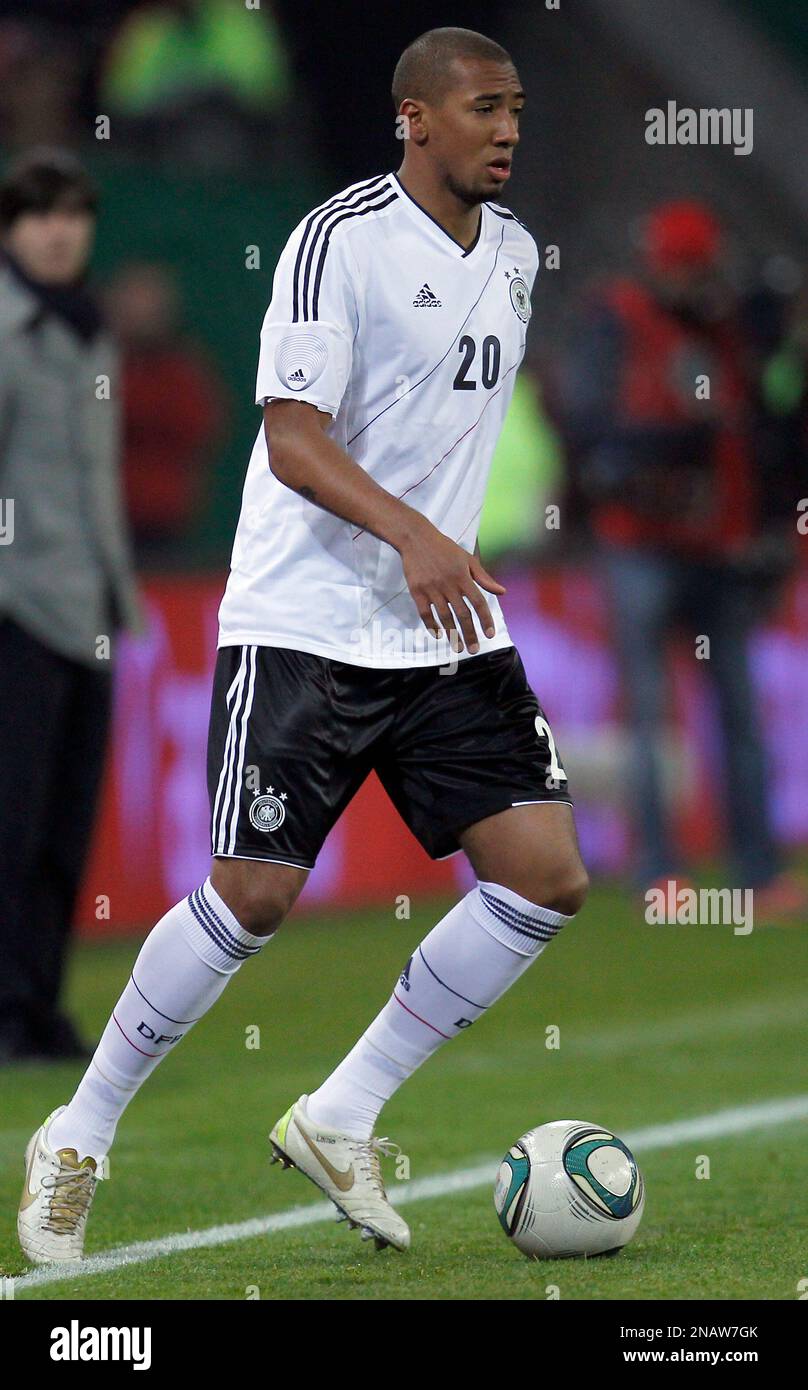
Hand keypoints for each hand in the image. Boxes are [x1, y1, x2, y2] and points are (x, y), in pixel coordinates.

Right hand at [399, 521, 505, 652]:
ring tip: (458, 648)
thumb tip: (502, 592)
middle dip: (470, 633)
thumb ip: (484, 578)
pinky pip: (425, 613)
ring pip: (444, 617)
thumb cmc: (445, 548)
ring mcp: (431, 588)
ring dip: (452, 634)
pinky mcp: (416, 591)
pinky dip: (432, 625)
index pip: (478, 602)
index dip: (485, 619)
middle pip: (462, 614)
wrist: (416, 538)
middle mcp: (448, 584)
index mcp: (463, 577)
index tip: (490, 634)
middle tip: (474, 649)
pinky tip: (439, 635)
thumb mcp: (467, 559)